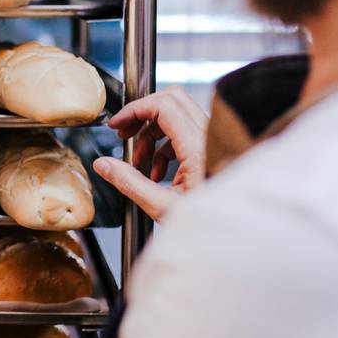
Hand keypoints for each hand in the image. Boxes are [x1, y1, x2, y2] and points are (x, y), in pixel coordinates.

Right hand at [93, 86, 207, 220]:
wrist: (234, 235)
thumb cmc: (209, 225)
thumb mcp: (162, 207)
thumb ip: (129, 183)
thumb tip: (104, 165)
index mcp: (198, 148)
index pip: (164, 106)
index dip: (134, 110)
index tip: (117, 124)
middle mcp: (209, 138)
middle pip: (172, 101)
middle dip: (142, 114)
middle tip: (124, 133)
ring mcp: (213, 143)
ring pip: (178, 116)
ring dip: (152, 134)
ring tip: (138, 161)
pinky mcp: (212, 151)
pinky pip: (185, 133)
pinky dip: (165, 146)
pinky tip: (156, 172)